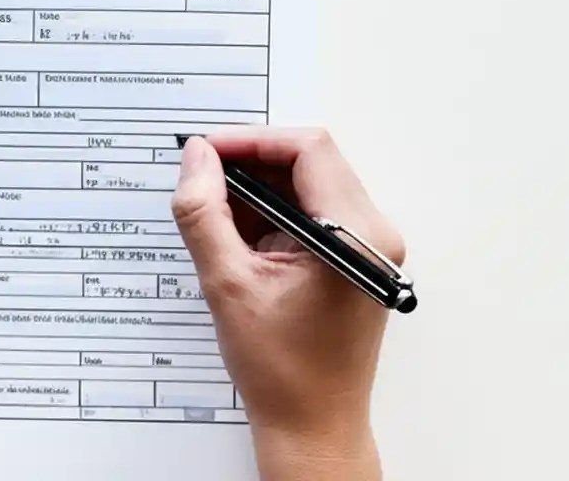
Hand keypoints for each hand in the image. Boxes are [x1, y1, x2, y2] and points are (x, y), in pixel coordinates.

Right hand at [171, 130, 404, 480]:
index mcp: (355, 236)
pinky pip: (309, 213)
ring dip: (257, 192)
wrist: (312, 426)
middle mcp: (373, 234)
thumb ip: (204, 213)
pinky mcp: (352, 259)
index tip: (206, 152)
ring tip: (215, 220)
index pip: (308, 150)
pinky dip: (269, 216)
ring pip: (307, 186)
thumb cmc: (281, 371)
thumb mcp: (227, 284)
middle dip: (250, 165)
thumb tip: (195, 159)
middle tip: (201, 180)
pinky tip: (238, 241)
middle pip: (310, 162)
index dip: (251, 141)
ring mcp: (366, 246)